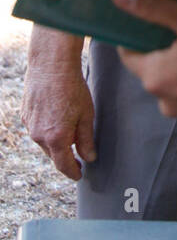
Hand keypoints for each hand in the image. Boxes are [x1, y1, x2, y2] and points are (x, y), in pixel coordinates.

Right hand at [22, 62, 94, 180]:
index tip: (79, 175)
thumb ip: (87, 140)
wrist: (51, 64)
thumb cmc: (73, 87)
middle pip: (53, 154)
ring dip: (55, 141)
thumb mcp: (86, 115)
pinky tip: (56, 117)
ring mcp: (29, 125)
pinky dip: (47, 128)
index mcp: (56, 138)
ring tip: (69, 131)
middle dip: (65, 156)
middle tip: (78, 155)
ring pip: (44, 141)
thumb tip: (89, 158)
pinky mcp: (24, 114)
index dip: (72, 172)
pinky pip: (36, 128)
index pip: (63, 165)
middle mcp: (38, 135)